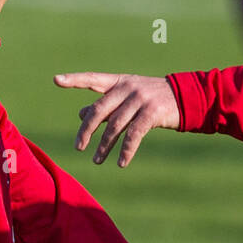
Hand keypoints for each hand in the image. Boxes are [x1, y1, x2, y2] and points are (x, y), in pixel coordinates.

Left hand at [53, 72, 179, 166]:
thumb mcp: (128, 98)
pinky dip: (126, 151)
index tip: (56, 80)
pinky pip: (134, 135)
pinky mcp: (153, 113)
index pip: (92, 79)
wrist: (186, 98)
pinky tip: (120, 162)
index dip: (74, 80)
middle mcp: (128, 88)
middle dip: (87, 130)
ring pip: (115, 126)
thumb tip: (81, 114)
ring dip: (104, 146)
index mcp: (119, 82)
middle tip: (79, 147)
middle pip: (99, 110)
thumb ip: (105, 105)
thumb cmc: (153, 99)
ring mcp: (141, 99)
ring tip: (97, 160)